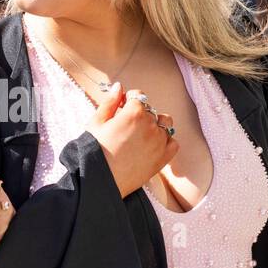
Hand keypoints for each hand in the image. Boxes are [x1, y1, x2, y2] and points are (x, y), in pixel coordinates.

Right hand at [86, 82, 177, 197]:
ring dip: (156, 124)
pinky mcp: (163, 157)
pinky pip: (173, 143)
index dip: (127, 102)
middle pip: (150, 110)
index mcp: (134, 112)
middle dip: (140, 114)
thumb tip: (119, 87)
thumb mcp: (96, 122)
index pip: (137, 96)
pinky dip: (165, 142)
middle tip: (126, 127)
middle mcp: (150, 124)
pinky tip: (152, 146)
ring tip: (141, 135)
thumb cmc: (95, 151)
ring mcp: (159, 141)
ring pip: (166, 123)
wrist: (101, 180)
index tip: (121, 110)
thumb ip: (110, 102)